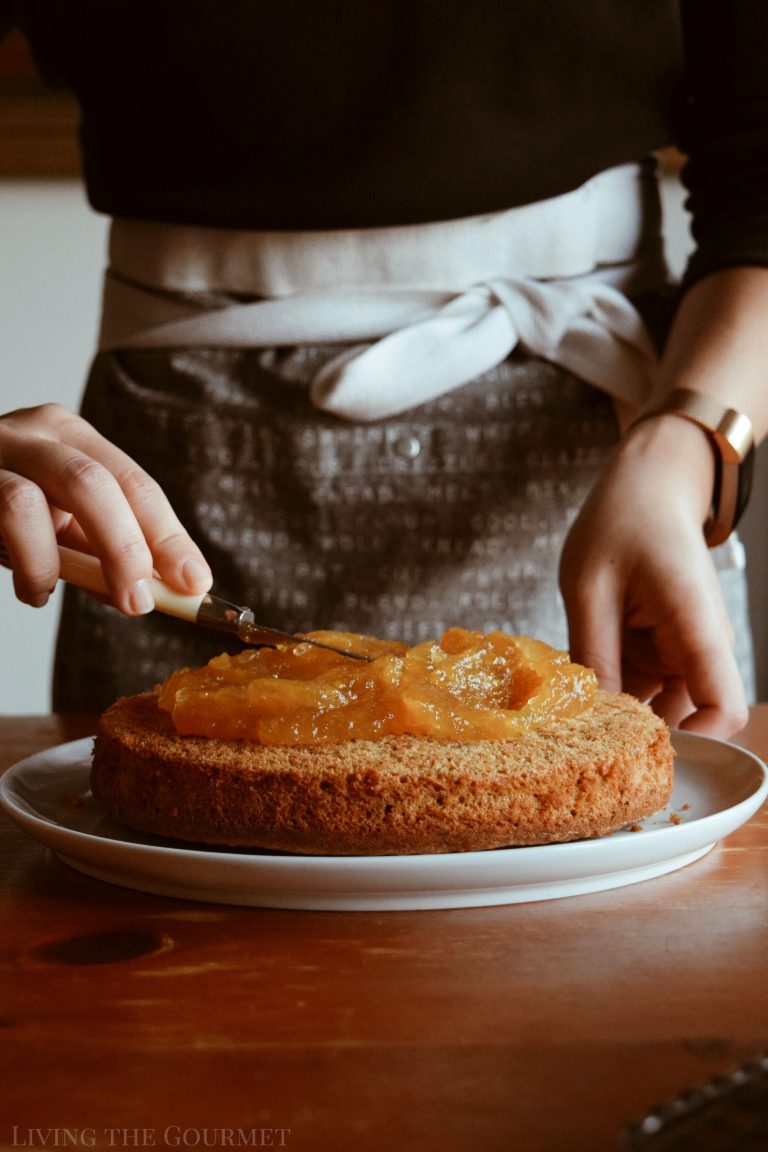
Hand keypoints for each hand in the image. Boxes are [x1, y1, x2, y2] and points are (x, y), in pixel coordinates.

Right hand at [0, 403, 211, 613]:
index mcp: (70, 436)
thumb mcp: (60, 527)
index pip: (134, 483)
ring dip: (50, 563)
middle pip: (92, 483)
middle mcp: (31, 434)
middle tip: (140, 602)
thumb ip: (102, 553)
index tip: (196, 583)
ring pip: (26, 504)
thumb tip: (158, 592)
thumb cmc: (1, 514)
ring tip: (48, 592)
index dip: (169, 536)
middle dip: (125, 549)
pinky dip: (20, 566)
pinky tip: (29, 588)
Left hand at [559, 413, 748, 737]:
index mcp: (696, 627)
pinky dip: (615, 691)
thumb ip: (594, 652)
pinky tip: (579, 683)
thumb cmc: (622, 520)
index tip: (643, 747)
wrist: (647, 484)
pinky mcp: (662, 648)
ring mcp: (682, 649)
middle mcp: (700, 645)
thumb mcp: (590, 586)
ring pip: (660, 706)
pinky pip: (642, 686)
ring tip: (574, 707)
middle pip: (689, 717)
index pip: (725, 709)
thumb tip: (592, 716)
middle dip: (643, 734)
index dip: (695, 741)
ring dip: (623, 711)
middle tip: (584, 738)